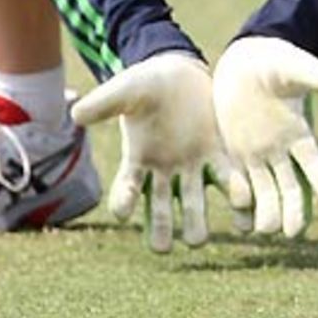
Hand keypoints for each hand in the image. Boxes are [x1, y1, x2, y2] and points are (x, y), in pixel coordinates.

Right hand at [71, 51, 248, 252]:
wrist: (180, 71)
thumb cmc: (146, 84)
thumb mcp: (126, 90)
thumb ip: (105, 102)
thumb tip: (75, 113)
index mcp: (138, 161)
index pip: (127, 191)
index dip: (123, 202)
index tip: (122, 211)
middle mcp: (165, 173)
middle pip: (162, 210)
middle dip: (163, 228)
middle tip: (164, 247)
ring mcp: (192, 166)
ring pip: (194, 203)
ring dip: (196, 222)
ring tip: (197, 240)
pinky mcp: (218, 154)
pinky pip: (228, 179)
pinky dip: (234, 194)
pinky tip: (242, 207)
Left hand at [212, 36, 317, 238]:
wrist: (245, 64)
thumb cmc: (276, 63)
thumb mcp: (292, 65)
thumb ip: (309, 73)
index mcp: (302, 135)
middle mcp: (283, 154)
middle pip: (294, 191)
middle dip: (295, 212)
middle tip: (293, 231)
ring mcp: (259, 158)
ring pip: (267, 196)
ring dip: (267, 214)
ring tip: (265, 228)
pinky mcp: (235, 158)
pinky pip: (240, 189)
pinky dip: (241, 208)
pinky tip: (239, 223)